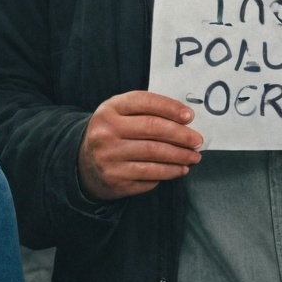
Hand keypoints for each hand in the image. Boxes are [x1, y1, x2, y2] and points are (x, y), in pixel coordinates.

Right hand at [79, 91, 203, 199]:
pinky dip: (169, 172)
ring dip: (180, 156)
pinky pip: (149, 175)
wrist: (84, 165)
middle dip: (181, 135)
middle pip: (152, 129)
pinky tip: (180, 169)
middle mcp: (107, 132)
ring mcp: (109, 157)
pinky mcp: (115, 179)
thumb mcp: (120, 114)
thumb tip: (185, 119)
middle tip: (198, 141)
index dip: (170, 108)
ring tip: (194, 157)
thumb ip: (147, 111)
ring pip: (154, 154)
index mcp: (110, 109)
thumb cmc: (113, 134)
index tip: (190, 116)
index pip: (144, 102)